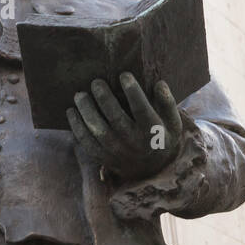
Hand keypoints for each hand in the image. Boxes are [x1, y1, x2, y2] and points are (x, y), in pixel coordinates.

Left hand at [67, 74, 182, 181]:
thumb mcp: (173, 123)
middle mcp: (134, 143)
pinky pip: (87, 143)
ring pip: (98, 131)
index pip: (142, 110)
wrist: (151, 169)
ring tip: (79, 95)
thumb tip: (159, 84)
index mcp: (152, 132)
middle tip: (96, 82)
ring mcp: (117, 152)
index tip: (124, 75)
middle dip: (104, 99)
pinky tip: (71, 111)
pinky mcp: (103, 157)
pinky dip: (76, 127)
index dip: (133, 92)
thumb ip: (168, 103)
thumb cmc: (161, 137)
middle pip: (116, 119)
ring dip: (86, 112)